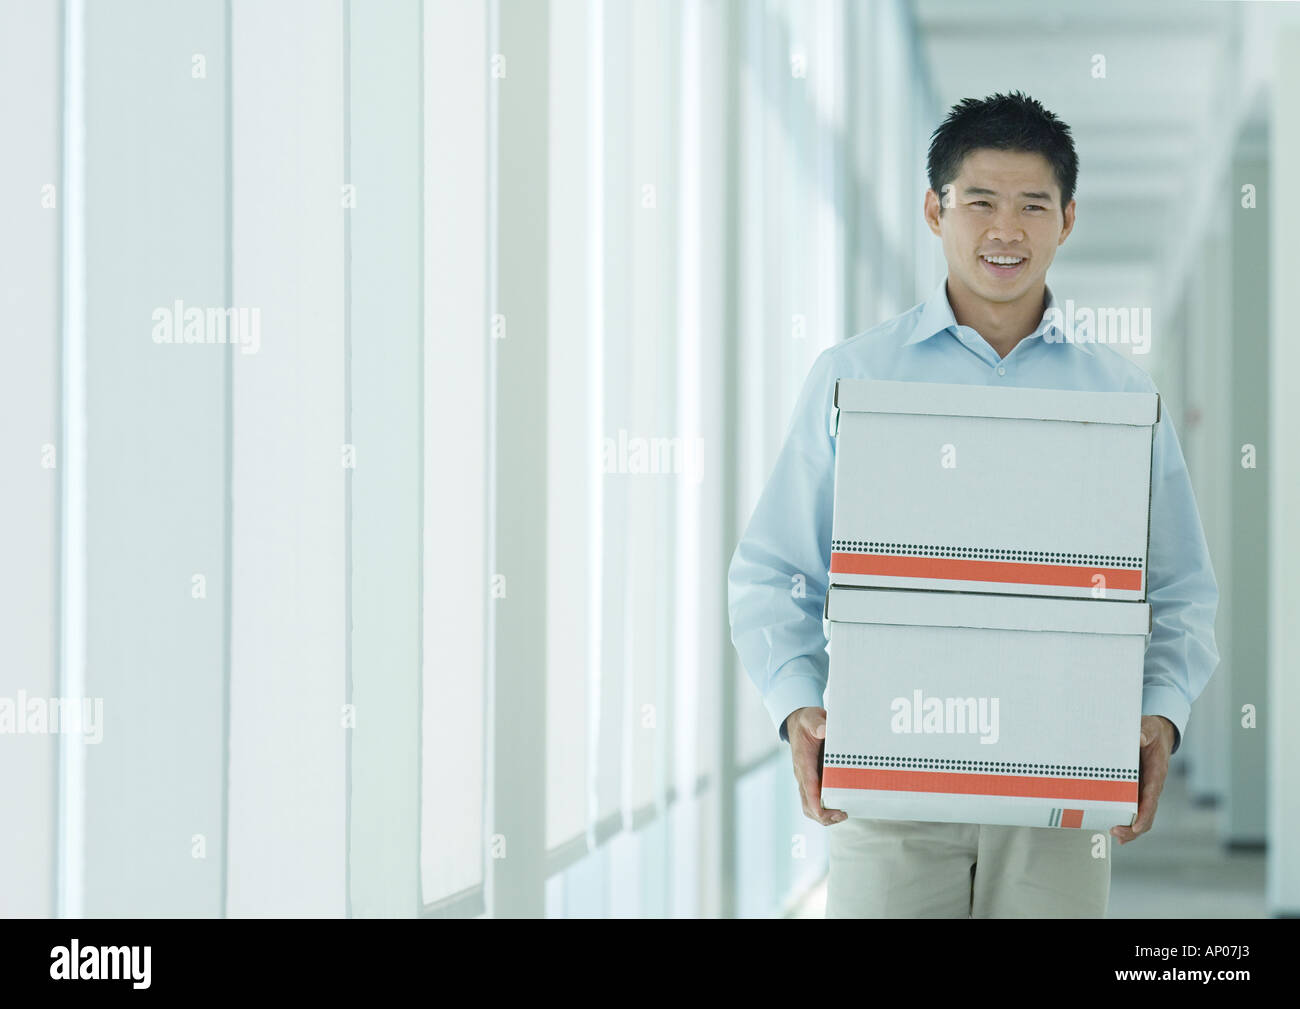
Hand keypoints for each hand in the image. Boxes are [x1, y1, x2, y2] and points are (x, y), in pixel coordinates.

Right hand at [785, 706, 847, 825]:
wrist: (799, 723)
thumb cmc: (806, 722)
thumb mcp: (811, 717)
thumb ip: (816, 723)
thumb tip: (823, 731)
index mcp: (803, 761)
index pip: (807, 786)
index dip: (815, 803)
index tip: (824, 812)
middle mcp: (803, 774)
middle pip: (807, 804)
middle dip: (822, 815)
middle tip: (841, 815)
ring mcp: (807, 779)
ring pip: (810, 806)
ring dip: (824, 816)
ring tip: (842, 815)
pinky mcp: (812, 780)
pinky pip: (816, 800)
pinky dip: (826, 809)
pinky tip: (840, 807)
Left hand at [1110, 715, 1175, 844]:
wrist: (1156, 734)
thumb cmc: (1152, 733)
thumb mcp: (1148, 728)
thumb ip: (1144, 732)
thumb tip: (1140, 738)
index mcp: (1156, 774)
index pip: (1152, 798)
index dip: (1144, 814)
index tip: (1137, 827)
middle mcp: (1152, 786)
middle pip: (1147, 814)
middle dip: (1134, 828)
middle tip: (1116, 833)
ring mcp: (1145, 790)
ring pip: (1141, 816)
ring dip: (1130, 829)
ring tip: (1116, 835)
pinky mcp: (1137, 790)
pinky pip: (1133, 809)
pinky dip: (1126, 820)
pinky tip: (1114, 826)